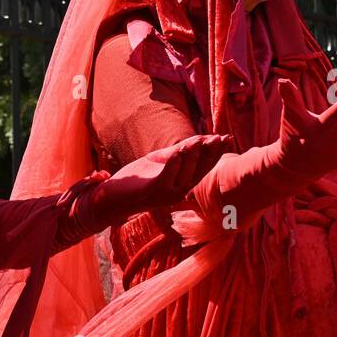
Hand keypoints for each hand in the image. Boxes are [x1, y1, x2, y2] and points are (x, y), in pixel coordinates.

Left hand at [67, 134, 233, 233]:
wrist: (110, 198)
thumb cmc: (135, 180)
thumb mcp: (159, 162)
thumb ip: (176, 153)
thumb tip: (197, 140)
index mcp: (182, 185)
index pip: (204, 167)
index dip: (215, 153)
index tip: (226, 138)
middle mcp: (179, 192)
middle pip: (200, 170)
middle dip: (211, 154)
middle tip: (221, 138)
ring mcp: (167, 193)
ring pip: (186, 172)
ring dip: (194, 155)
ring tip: (201, 139)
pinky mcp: (153, 191)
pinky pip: (167, 174)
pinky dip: (175, 161)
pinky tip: (180, 149)